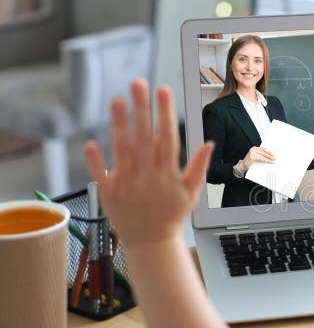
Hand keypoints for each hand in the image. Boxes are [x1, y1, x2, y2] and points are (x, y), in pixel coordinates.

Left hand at [83, 80, 213, 247]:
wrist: (152, 244)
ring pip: (123, 150)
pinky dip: (96, 161)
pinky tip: (91, 142)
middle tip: (138, 84)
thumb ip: (199, 167)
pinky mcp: (110, 194)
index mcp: (167, 174)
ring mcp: (127, 185)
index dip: (165, 113)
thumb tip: (208, 144)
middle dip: (142, 109)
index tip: (164, 90)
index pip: (167, 137)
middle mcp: (147, 176)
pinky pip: (102, 175)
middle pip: (144, 137)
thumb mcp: (192, 193)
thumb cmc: (172, 216)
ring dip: (119, 125)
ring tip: (117, 101)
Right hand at [241, 146, 275, 171]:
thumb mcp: (255, 156)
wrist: (243, 166)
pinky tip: (269, 161)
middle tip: (274, 157)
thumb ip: (260, 154)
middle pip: (264, 151)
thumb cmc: (250, 162)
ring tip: (273, 160)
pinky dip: (266, 160)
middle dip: (270, 154)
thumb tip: (269, 155)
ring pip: (263, 155)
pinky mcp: (252, 157)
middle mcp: (253, 149)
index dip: (269, 151)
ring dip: (269, 158)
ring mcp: (252, 152)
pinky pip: (261, 158)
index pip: (263, 148)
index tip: (273, 153)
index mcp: (254, 148)